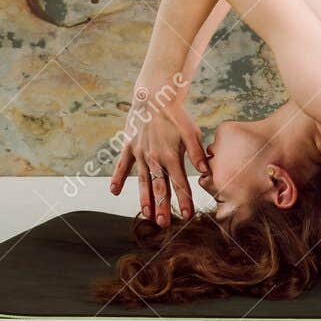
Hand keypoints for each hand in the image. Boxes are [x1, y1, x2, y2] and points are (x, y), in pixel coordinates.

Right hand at [108, 85, 208, 226]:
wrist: (155, 96)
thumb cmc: (177, 115)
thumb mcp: (191, 131)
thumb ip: (196, 152)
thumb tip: (205, 171)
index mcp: (171, 155)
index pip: (179, 183)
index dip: (184, 200)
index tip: (188, 216)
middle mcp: (153, 157)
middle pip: (159, 187)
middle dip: (163, 207)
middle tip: (165, 225)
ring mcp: (139, 153)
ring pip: (142, 181)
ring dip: (144, 199)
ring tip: (147, 215)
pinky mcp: (129, 147)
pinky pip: (121, 165)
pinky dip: (117, 178)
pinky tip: (114, 192)